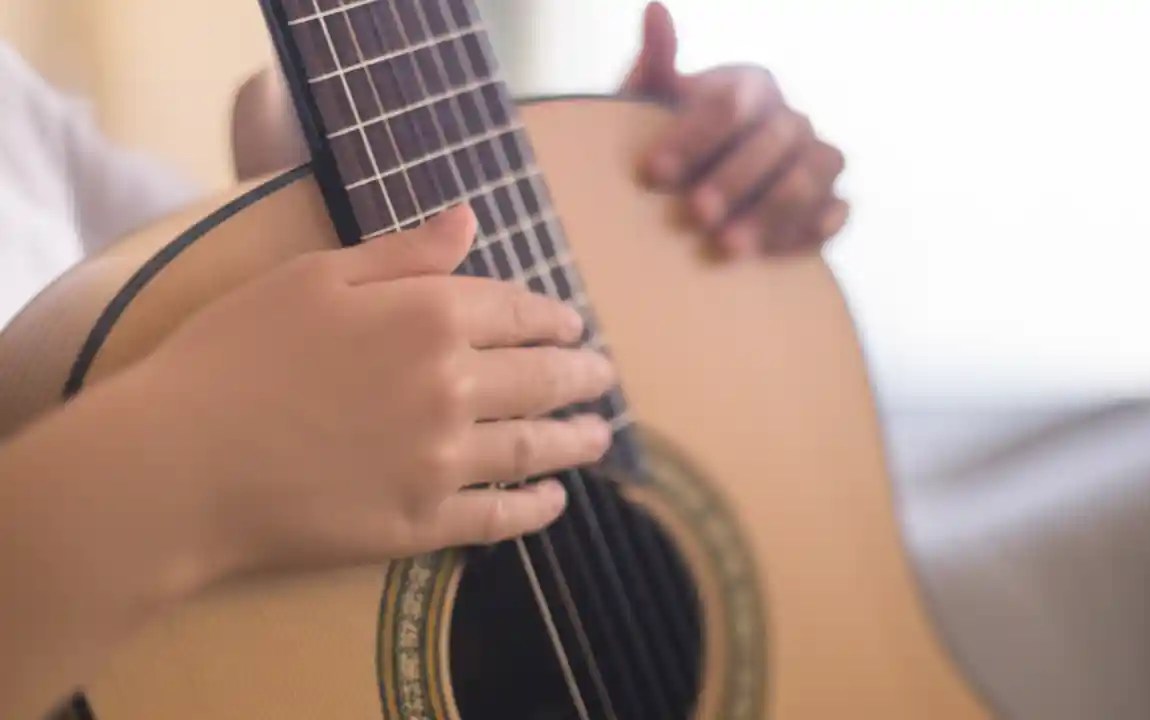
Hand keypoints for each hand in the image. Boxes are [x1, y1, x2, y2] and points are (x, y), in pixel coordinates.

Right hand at [137, 205, 613, 582]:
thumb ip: (403, 254)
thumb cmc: (234, 354)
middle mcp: (455, 387)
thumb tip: (469, 221)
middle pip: (541, 379)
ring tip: (597, 437)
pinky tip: (554, 502)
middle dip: (581, 376)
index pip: (518, 312)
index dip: (553, 318)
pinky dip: (537, 509)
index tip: (573, 325)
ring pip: (534, 448)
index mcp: (430, 316)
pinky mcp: (423, 524)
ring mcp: (444, 461)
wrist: (181, 463)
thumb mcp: (313, 276)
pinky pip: (500, 518)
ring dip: (575, 440)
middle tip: (602, 378)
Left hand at [623, 2, 849, 258]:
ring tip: (727, 246)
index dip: (694, 137)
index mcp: (752, 86)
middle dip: (734, 178)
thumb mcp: (651, 106)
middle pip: (776, 140)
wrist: (691, 200)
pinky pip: (836, 214)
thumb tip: (655, 9)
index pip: (732, 102)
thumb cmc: (668, 147)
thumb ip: (656, 62)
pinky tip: (776, 252)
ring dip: (772, 211)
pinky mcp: (829, 205)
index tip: (653, 173)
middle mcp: (791, 119)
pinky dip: (812, 230)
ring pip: (812, 176)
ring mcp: (816, 161)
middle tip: (694, 213)